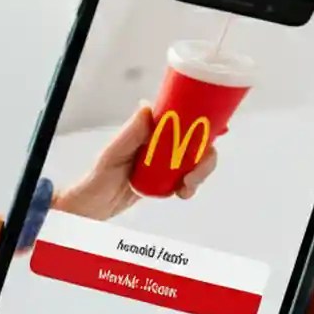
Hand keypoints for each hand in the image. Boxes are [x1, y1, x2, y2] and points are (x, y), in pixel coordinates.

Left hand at [56, 103, 217, 219]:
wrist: (94, 205)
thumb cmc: (99, 176)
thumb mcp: (113, 152)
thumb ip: (131, 133)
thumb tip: (147, 107)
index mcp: (151, 130)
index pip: (184, 118)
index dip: (205, 122)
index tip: (219, 130)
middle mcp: (161, 142)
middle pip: (197, 142)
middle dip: (205, 157)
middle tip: (194, 174)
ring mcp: (165, 161)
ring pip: (196, 161)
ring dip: (199, 173)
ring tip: (186, 187)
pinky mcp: (166, 179)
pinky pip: (187, 179)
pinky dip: (190, 187)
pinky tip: (182, 193)